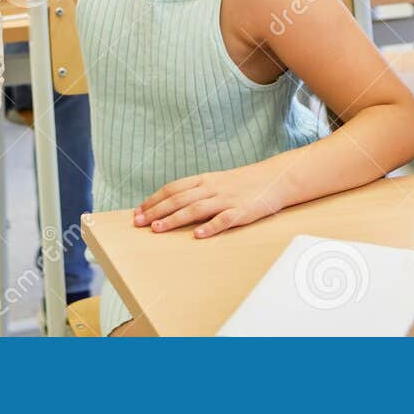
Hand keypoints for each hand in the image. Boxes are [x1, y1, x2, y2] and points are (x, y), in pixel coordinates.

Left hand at [133, 162, 293, 238]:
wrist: (274, 178)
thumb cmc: (242, 183)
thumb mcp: (217, 181)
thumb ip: (196, 191)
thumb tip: (170, 203)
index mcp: (204, 179)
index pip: (173, 188)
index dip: (154, 199)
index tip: (138, 211)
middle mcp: (212, 188)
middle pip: (178, 199)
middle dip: (156, 211)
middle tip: (139, 223)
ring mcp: (226, 199)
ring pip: (195, 209)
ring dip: (174, 219)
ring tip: (158, 229)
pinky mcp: (241, 211)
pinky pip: (223, 220)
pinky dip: (210, 227)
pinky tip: (198, 235)